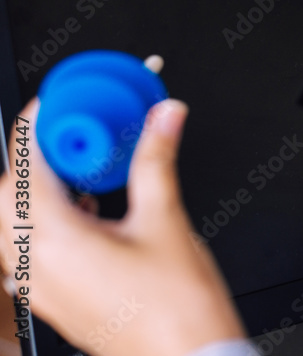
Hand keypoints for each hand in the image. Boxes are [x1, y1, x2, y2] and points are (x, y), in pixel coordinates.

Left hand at [0, 98, 245, 355]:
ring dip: (40, 190)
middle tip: (76, 136)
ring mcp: (43, 286)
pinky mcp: (56, 298)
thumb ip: (156, 160)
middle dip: (36, 157)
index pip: (26, 167)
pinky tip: (89, 210)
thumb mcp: (167, 221)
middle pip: (9, 195)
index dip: (39, 126)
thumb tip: (163, 118)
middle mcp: (37, 266)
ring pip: (15, 224)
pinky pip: (30, 249)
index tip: (59, 103)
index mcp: (57, 242)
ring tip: (84, 172)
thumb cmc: (176, 309)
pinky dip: (48, 220)